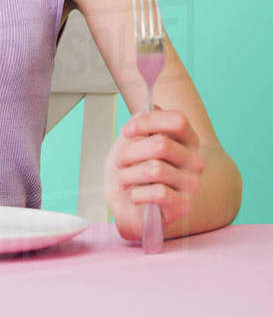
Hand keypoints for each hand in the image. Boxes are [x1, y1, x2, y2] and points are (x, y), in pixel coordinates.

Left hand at [104, 106, 206, 240]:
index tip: (127, 131)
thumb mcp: (131, 139)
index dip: (148, 122)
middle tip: (122, 162)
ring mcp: (192, 184)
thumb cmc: (131, 170)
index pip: (178, 120)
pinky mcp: (183, 206)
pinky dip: (138, 194)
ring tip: (127, 179)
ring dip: (129, 174)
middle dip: (130, 152)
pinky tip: (136, 195)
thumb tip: (147, 110)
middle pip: (161, 144)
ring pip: (155, 169)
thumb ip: (141, 120)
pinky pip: (158, 193)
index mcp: (187, 140)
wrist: (125, 205)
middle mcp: (195, 161)